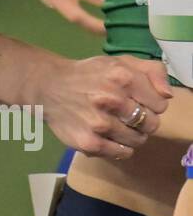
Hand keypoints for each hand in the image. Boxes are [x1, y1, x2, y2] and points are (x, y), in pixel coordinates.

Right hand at [36, 54, 171, 159]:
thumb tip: (167, 96)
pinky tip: (111, 137)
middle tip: (128, 115)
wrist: (48, 88)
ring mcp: (100, 123)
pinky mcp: (90, 142)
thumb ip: (151, 70)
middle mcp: (112, 99)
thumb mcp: (119, 61)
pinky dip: (121, 148)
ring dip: (133, 135)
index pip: (160, 104)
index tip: (138, 101)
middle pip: (151, 124)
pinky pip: (122, 153)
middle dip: (144, 121)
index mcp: (122, 76)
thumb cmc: (89, 75)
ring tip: (118, 125)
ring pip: (138, 140)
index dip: (151, 104)